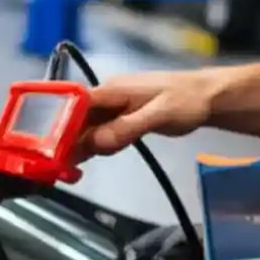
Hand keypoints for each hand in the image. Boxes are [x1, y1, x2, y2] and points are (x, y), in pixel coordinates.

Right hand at [73, 70, 215, 160]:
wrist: (209, 97)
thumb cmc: (187, 100)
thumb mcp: (159, 114)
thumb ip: (127, 127)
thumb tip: (95, 142)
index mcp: (113, 89)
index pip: (76, 104)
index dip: (60, 124)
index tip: (50, 148)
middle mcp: (110, 96)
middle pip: (78, 118)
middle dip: (67, 141)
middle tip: (61, 168)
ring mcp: (117, 108)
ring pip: (88, 127)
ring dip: (80, 146)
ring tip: (70, 170)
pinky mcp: (125, 119)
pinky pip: (102, 133)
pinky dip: (96, 146)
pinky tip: (91, 159)